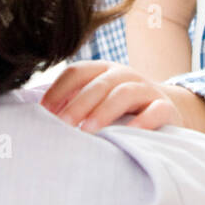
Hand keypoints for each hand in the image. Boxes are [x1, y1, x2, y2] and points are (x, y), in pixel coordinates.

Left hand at [39, 61, 183, 132]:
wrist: (169, 111)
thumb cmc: (122, 111)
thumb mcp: (98, 100)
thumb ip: (73, 102)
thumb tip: (35, 116)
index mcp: (103, 70)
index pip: (77, 72)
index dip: (58, 90)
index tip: (42, 113)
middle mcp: (124, 75)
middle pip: (99, 83)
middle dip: (77, 104)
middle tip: (61, 125)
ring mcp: (147, 89)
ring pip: (124, 93)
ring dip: (103, 111)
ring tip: (87, 130)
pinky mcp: (167, 107)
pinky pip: (155, 111)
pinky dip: (143, 121)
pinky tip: (129, 134)